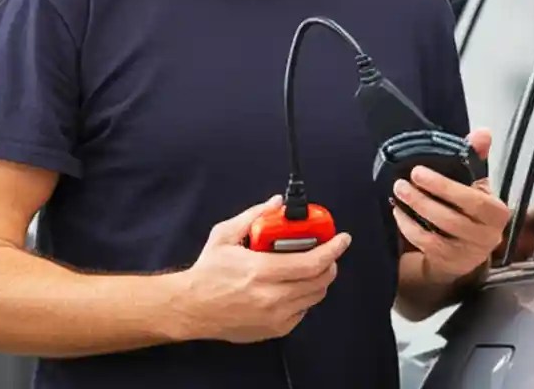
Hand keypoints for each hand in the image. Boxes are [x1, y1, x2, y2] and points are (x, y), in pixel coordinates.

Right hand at [175, 195, 352, 343]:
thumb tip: (275, 204)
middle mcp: (271, 296)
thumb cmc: (207, 274)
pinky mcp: (276, 329)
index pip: (311, 262)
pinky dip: (305, 296)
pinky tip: (292, 285)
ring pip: (315, 296)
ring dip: (319, 279)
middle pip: (320, 281)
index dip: (332, 249)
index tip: (341, 240)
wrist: (191, 307)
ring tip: (309, 266)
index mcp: (260, 271)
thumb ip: (253, 216)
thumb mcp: (224, 236)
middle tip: (326, 251)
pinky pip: (303, 311)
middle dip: (330, 263)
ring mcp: (275, 316)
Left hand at [392, 128, 510, 281]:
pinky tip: (399, 213)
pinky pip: (427, 244)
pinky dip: (410, 227)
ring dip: (414, 212)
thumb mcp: (474, 184)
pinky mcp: (450, 262)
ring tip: (398, 194)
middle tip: (401, 183)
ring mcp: (469, 252)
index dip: (445, 186)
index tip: (419, 171)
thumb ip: (476, 158)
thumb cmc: (469, 209)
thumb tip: (483, 133)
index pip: (474, 200)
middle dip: (423, 198)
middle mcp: (488, 235)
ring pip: (438, 233)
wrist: (465, 248)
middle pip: (453, 218)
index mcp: (497, 212)